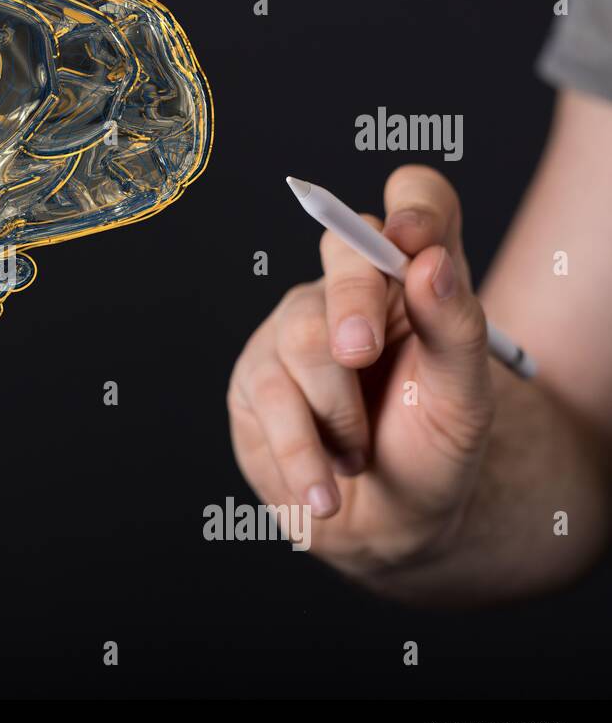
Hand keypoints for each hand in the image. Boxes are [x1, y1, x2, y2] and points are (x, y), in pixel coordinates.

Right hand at [227, 165, 496, 580]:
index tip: (413, 238)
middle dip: (353, 301)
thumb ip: (456, 327)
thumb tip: (429, 262)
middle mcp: (353, 288)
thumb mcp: (468, 398)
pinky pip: (269, 396)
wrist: (387, 521)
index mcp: (418, 276)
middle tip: (359, 354)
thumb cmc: (433, 447)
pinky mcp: (255, 376)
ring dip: (338, 411)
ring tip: (358, 455)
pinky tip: (325, 486)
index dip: (414, 206)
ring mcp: (296, 327)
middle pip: (342, 247)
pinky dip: (303, 451)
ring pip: (302, 335)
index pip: (418, 201)